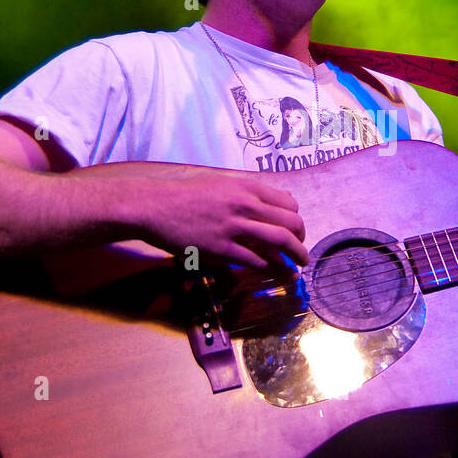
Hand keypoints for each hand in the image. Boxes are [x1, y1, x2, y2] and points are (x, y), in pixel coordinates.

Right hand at [138, 169, 308, 270]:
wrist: (155, 207)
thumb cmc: (185, 195)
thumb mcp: (221, 184)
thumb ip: (247, 192)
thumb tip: (275, 201)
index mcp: (246, 187)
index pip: (288, 203)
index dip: (296, 219)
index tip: (295, 230)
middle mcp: (246, 205)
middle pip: (291, 222)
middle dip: (301, 239)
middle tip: (300, 250)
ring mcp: (235, 227)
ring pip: (280, 242)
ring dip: (296, 256)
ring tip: (300, 266)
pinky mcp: (222, 249)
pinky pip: (257, 260)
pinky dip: (271, 268)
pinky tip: (276, 273)